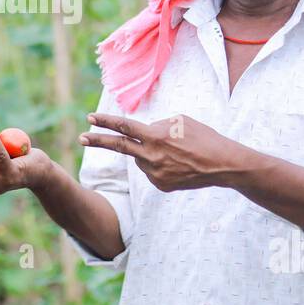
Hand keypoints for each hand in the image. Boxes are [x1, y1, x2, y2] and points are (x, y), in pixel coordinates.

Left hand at [80, 112, 237, 192]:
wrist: (222, 165)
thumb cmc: (203, 137)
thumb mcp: (180, 121)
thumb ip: (157, 126)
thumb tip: (146, 133)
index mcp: (156, 136)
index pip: (125, 127)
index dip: (106, 122)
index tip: (90, 119)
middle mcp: (152, 156)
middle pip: (120, 147)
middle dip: (99, 141)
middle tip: (82, 137)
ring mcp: (155, 173)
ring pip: (141, 159)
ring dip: (150, 152)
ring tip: (176, 152)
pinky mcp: (161, 185)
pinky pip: (152, 171)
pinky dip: (159, 165)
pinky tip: (178, 164)